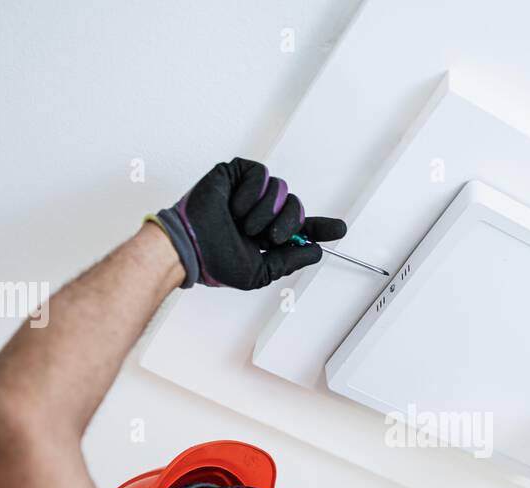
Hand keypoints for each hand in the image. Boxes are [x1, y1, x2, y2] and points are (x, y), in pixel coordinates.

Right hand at [149, 157, 346, 289]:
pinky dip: (252, 194)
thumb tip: (316, 251)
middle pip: (296, 206)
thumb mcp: (261, 271)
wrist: (190, 247)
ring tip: (243, 224)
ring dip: (265, 212)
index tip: (339, 230)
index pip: (300, 227)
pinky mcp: (236, 174)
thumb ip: (289, 260)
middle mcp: (261, 211)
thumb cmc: (215, 261)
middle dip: (288, 223)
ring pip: (282, 190)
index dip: (321, 227)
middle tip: (269, 237)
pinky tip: (235, 207)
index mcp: (267, 233)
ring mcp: (249, 191)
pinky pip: (262, 175)